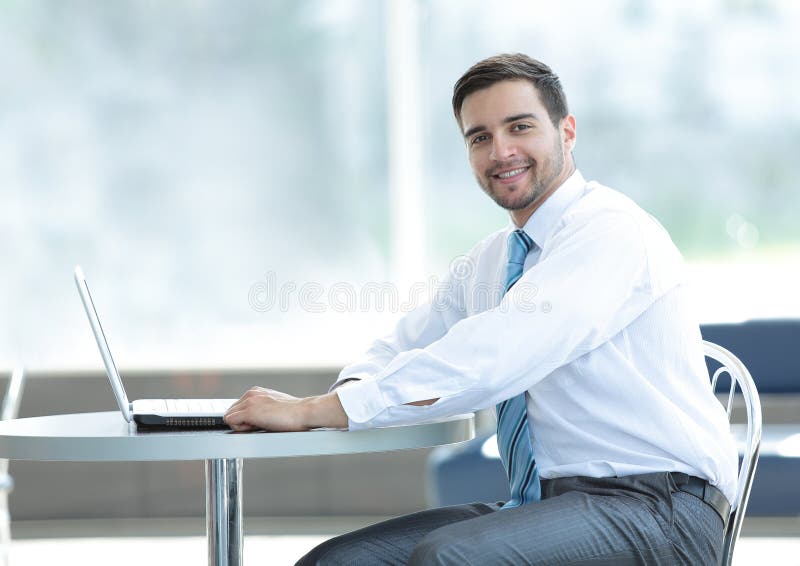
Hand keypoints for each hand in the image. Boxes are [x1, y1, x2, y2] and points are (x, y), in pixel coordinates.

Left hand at [223, 386, 347, 431]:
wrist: (304, 412)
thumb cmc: (293, 412)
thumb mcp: (273, 405)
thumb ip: (260, 407)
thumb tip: (251, 419)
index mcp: (256, 391)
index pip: (237, 407)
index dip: (245, 418)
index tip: (258, 422)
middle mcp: (251, 393)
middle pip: (231, 411)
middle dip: (241, 421)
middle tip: (260, 425)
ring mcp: (250, 401)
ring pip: (229, 416)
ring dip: (242, 425)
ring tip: (260, 425)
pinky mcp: (250, 411)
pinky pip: (231, 421)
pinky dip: (241, 428)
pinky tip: (257, 427)